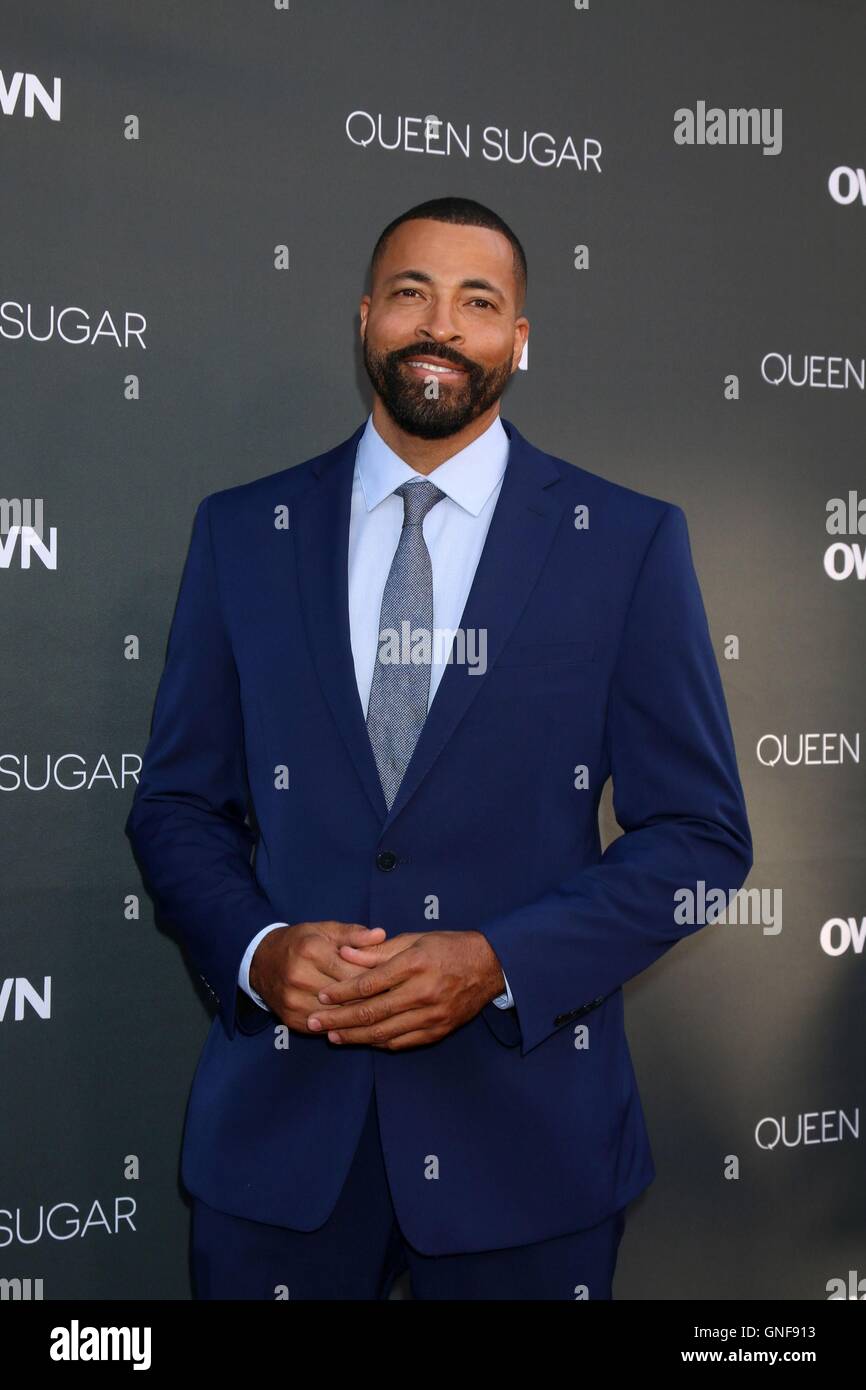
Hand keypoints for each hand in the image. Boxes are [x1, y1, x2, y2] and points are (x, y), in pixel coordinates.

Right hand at [249, 920, 386, 1033]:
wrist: (260, 961)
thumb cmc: (300, 942)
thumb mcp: (325, 929)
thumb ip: (354, 934)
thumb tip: (381, 935)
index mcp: (312, 951)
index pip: (353, 971)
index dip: (379, 978)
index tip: (399, 982)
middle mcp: (300, 977)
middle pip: (347, 996)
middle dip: (374, 999)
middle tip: (397, 1002)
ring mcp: (294, 1001)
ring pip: (337, 1016)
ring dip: (360, 1017)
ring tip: (383, 1016)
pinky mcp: (291, 1019)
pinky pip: (324, 1028)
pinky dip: (343, 1027)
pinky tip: (360, 1026)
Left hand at [305, 930, 506, 1049]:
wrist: (489, 967)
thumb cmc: (448, 947)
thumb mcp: (414, 939)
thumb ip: (378, 950)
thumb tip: (344, 952)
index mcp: (415, 964)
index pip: (369, 983)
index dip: (342, 992)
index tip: (322, 996)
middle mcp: (423, 992)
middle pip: (372, 1012)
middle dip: (338, 1019)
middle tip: (314, 1022)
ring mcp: (431, 1016)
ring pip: (384, 1032)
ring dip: (354, 1036)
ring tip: (331, 1036)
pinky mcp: (437, 1031)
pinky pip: (401, 1042)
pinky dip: (378, 1042)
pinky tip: (361, 1040)